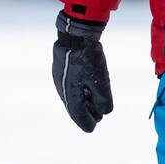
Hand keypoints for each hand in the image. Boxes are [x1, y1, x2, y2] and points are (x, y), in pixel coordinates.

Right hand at [53, 11, 113, 131]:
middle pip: (74, 107)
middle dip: (87, 113)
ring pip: (72, 97)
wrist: (76, 35)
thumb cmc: (89, 58)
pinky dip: (80, 93)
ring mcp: (60, 79)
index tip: (92, 129)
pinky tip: (88, 90)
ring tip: (95, 105)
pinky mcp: (61, 71)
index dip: (87, 123)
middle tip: (98, 117)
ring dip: (84, 103)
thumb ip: (103, 100)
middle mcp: (62, 89)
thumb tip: (104, 112)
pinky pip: (70, 87)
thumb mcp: (101, 81)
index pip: (78, 115)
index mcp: (70, 94)